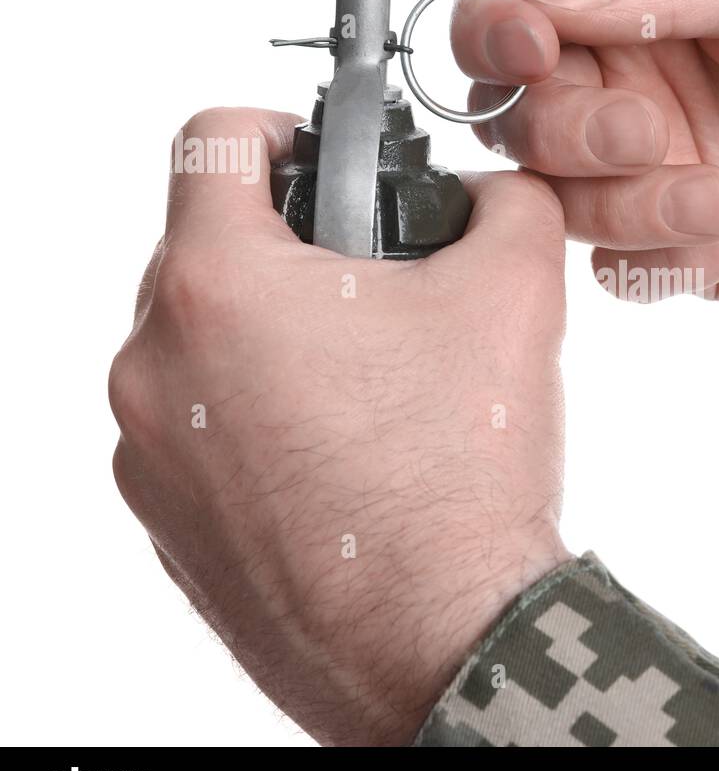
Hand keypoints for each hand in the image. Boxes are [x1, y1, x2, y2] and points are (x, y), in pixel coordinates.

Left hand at [109, 109, 568, 744]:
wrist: (441, 640)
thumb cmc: (460, 476)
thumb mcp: (516, 293)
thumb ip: (506, 203)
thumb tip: (493, 194)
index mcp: (217, 287)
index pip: (212, 141)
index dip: (279, 130)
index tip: (322, 162)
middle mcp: (153, 365)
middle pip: (206, 252)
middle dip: (291, 253)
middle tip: (375, 293)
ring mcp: (149, 453)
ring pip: (199, 347)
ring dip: (271, 342)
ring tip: (366, 388)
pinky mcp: (164, 521)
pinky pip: (198, 431)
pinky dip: (256, 422)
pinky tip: (338, 458)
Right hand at [450, 0, 718, 298]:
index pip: (508, 3)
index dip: (493, 30)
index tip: (535, 50)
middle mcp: (630, 81)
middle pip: (513, 115)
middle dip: (566, 132)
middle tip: (648, 134)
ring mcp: (651, 171)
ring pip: (558, 203)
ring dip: (626, 206)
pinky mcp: (681, 246)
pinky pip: (619, 268)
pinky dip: (667, 258)